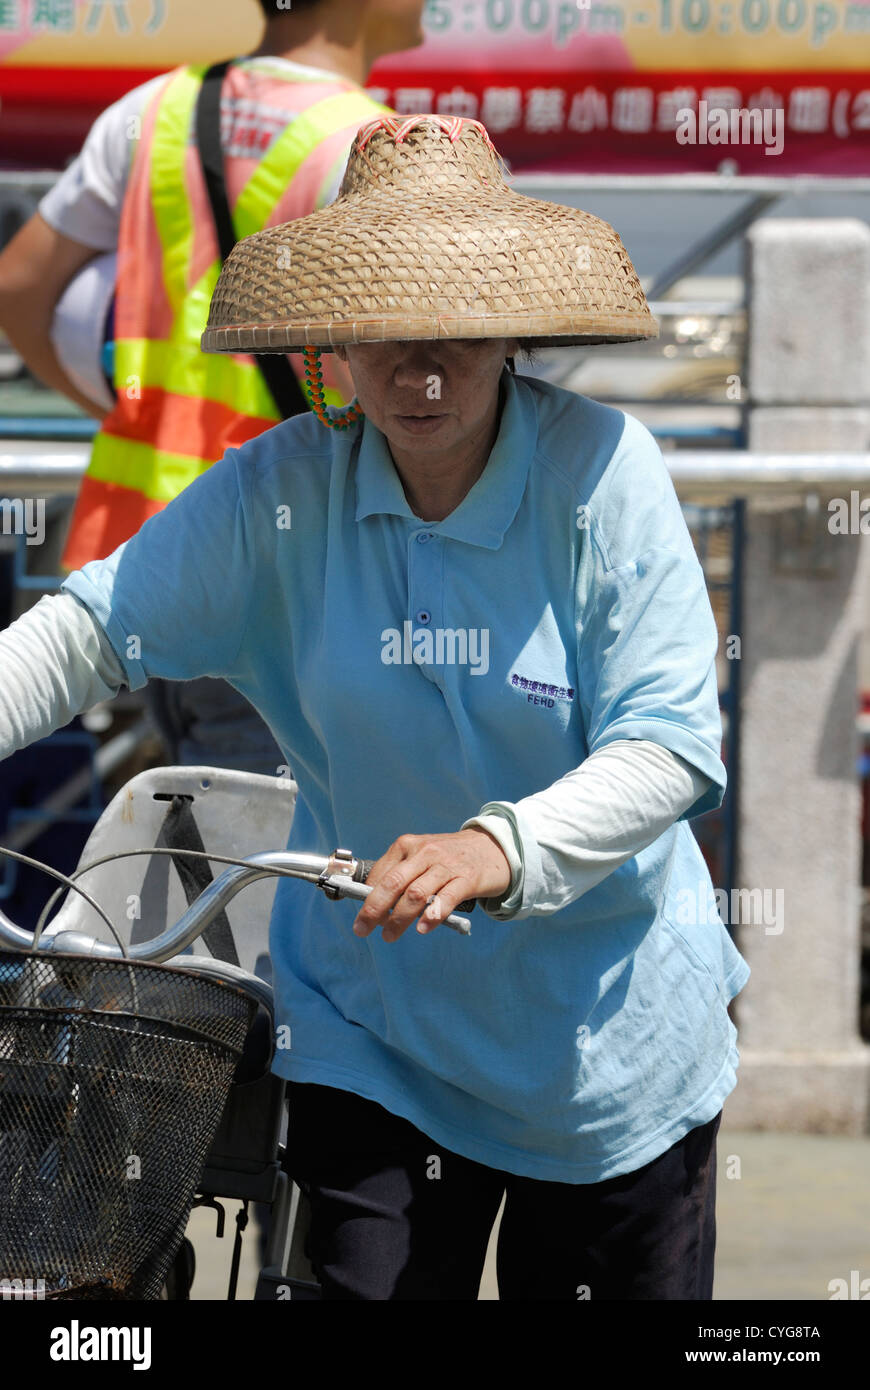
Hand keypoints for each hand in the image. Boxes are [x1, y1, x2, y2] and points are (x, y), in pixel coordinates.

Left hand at [352, 828, 511, 942]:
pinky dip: (432, 915)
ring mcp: (447, 865)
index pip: (381, 873)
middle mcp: (425, 852)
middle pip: (394, 883)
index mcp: (408, 845)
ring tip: (390, 936)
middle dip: (374, 909)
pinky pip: (447, 898)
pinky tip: (422, 928)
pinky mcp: (467, 878)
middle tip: (362, 929)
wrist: (492, 847)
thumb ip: (401, 874)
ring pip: (416, 893)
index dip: (367, 897)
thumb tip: (377, 905)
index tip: (362, 917)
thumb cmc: (450, 857)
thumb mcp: (421, 856)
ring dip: (399, 918)